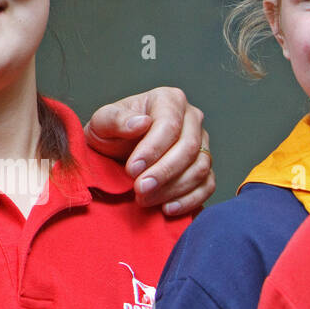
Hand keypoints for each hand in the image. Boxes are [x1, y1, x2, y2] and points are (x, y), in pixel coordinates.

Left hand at [85, 86, 213, 215]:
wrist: (113, 150)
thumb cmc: (110, 132)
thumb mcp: (102, 122)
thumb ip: (116, 119)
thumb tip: (141, 123)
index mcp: (169, 99)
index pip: (169, 125)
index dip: (152, 149)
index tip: (132, 169)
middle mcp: (192, 118)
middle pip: (188, 148)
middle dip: (163, 172)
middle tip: (140, 189)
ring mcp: (202, 144)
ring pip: (199, 168)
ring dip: (173, 188)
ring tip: (145, 198)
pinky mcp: (204, 167)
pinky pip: (207, 186)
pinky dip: (189, 200)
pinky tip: (167, 208)